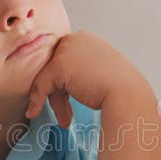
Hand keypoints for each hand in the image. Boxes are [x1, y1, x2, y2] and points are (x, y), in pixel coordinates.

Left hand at [25, 31, 148, 126]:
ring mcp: (67, 51)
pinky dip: (37, 101)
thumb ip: (83, 72)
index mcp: (87, 40)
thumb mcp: (101, 74)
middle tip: (67, 115)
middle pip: (56, 68)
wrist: (127, 95)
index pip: (66, 60)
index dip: (66, 83)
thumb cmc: (122, 89)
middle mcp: (76, 39)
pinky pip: (41, 85)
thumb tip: (69, 83)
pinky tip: (33, 113)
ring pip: (49, 78)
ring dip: (55, 102)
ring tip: (64, 120)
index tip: (68, 100)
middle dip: (59, 94)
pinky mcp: (59, 66)